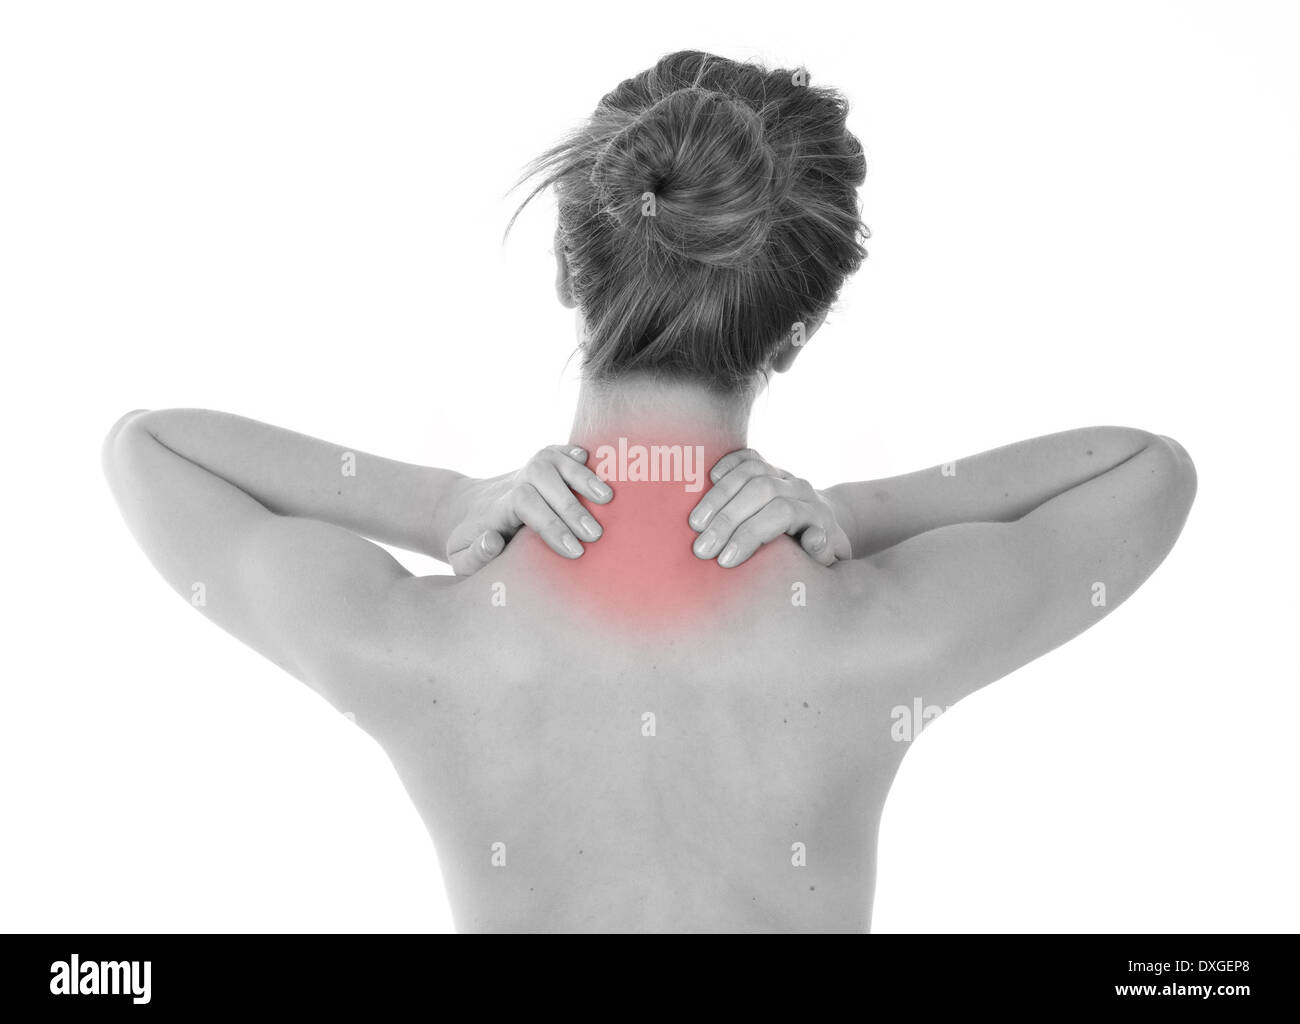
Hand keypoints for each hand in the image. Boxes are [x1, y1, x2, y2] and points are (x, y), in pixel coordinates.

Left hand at [444, 445, 612, 574]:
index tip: (574, 551)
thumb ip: (473, 555)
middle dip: (571, 506)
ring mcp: (528, 469)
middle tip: (595, 534)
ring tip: (608, 498)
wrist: (469, 508)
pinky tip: (598, 461)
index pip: (523, 504)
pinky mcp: (542, 464)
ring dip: (582, 476)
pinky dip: (577, 454)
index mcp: (497, 507)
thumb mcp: (461, 558)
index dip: (550, 525)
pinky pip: (559, 452)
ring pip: (552, 460)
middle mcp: (514, 482)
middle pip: (541, 479)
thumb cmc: (472, 543)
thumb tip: (493, 539)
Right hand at [688, 449, 850, 567]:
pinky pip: (747, 457)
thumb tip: (813, 536)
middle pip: (761, 490)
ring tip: (695, 524)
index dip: (751, 535)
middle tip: (701, 548)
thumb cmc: (821, 554)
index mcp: (816, 512)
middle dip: (727, 519)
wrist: (825, 524)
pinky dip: (727, 464)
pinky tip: (707, 481)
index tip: (725, 561)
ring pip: (750, 472)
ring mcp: (783, 475)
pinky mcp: (769, 467)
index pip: (782, 513)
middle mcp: (800, 488)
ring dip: (718, 496)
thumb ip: (824, 554)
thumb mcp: (830, 562)